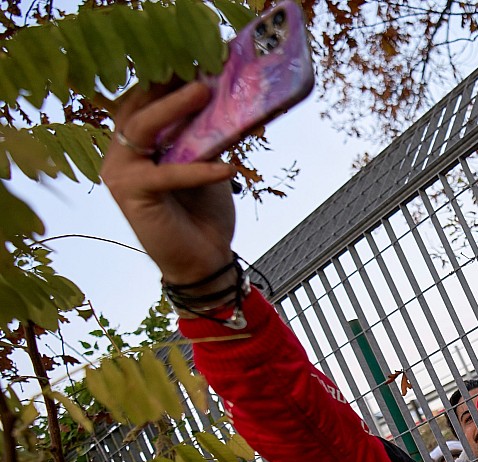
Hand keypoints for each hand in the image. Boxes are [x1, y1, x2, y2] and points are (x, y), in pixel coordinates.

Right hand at [101, 82, 237, 285]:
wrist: (204, 260)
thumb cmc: (204, 214)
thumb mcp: (209, 166)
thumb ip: (206, 137)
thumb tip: (223, 100)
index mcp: (137, 144)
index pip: (146, 101)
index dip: (167, 79)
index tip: (195, 58)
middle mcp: (121, 153)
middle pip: (140, 107)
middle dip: (167, 83)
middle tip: (198, 66)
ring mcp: (120, 172)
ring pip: (143, 128)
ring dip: (175, 108)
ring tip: (204, 91)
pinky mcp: (131, 194)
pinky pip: (167, 173)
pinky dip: (199, 168)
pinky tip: (229, 166)